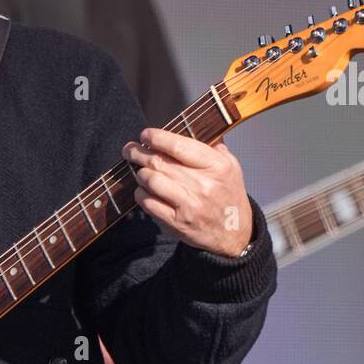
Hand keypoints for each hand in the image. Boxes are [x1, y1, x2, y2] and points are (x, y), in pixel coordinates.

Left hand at [122, 127, 252, 256]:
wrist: (234, 233)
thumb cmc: (228, 196)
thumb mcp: (230, 167)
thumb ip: (211, 147)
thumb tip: (186, 130)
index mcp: (216, 166)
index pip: (178, 146)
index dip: (156, 138)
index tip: (145, 135)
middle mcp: (203, 185)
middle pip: (159, 162)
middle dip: (138, 153)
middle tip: (130, 150)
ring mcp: (189, 205)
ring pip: (150, 180)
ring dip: (140, 174)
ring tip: (141, 172)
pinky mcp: (177, 222)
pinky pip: (148, 203)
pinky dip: (141, 194)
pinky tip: (144, 191)